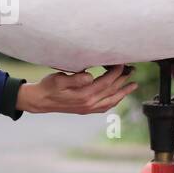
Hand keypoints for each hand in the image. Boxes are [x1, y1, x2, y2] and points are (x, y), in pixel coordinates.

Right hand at [15, 64, 136, 114]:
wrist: (40, 101)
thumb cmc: (49, 86)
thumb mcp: (59, 79)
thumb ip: (75, 78)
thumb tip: (90, 77)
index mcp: (84, 94)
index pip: (106, 81)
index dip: (116, 71)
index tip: (122, 62)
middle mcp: (89, 103)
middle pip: (111, 90)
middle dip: (123, 79)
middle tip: (132, 70)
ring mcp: (88, 108)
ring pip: (111, 100)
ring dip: (123, 92)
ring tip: (133, 85)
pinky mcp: (86, 110)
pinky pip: (105, 106)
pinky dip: (114, 100)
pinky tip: (118, 96)